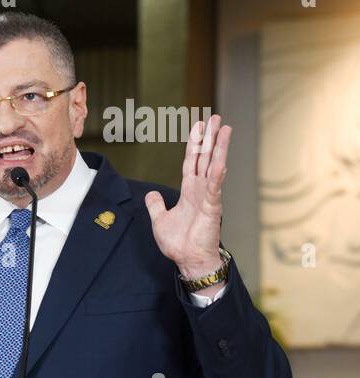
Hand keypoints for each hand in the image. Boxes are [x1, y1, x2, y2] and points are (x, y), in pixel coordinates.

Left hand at [144, 114, 229, 286]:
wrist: (188, 260)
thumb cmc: (178, 242)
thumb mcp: (160, 220)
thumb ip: (156, 205)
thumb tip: (151, 194)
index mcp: (189, 190)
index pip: (191, 161)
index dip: (194, 143)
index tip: (199, 126)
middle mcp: (200, 189)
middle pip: (205, 157)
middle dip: (210, 137)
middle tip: (216, 117)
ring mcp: (208, 197)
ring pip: (214, 166)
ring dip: (219, 148)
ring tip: (225, 129)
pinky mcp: (212, 207)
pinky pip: (215, 187)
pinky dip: (218, 174)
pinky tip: (221, 160)